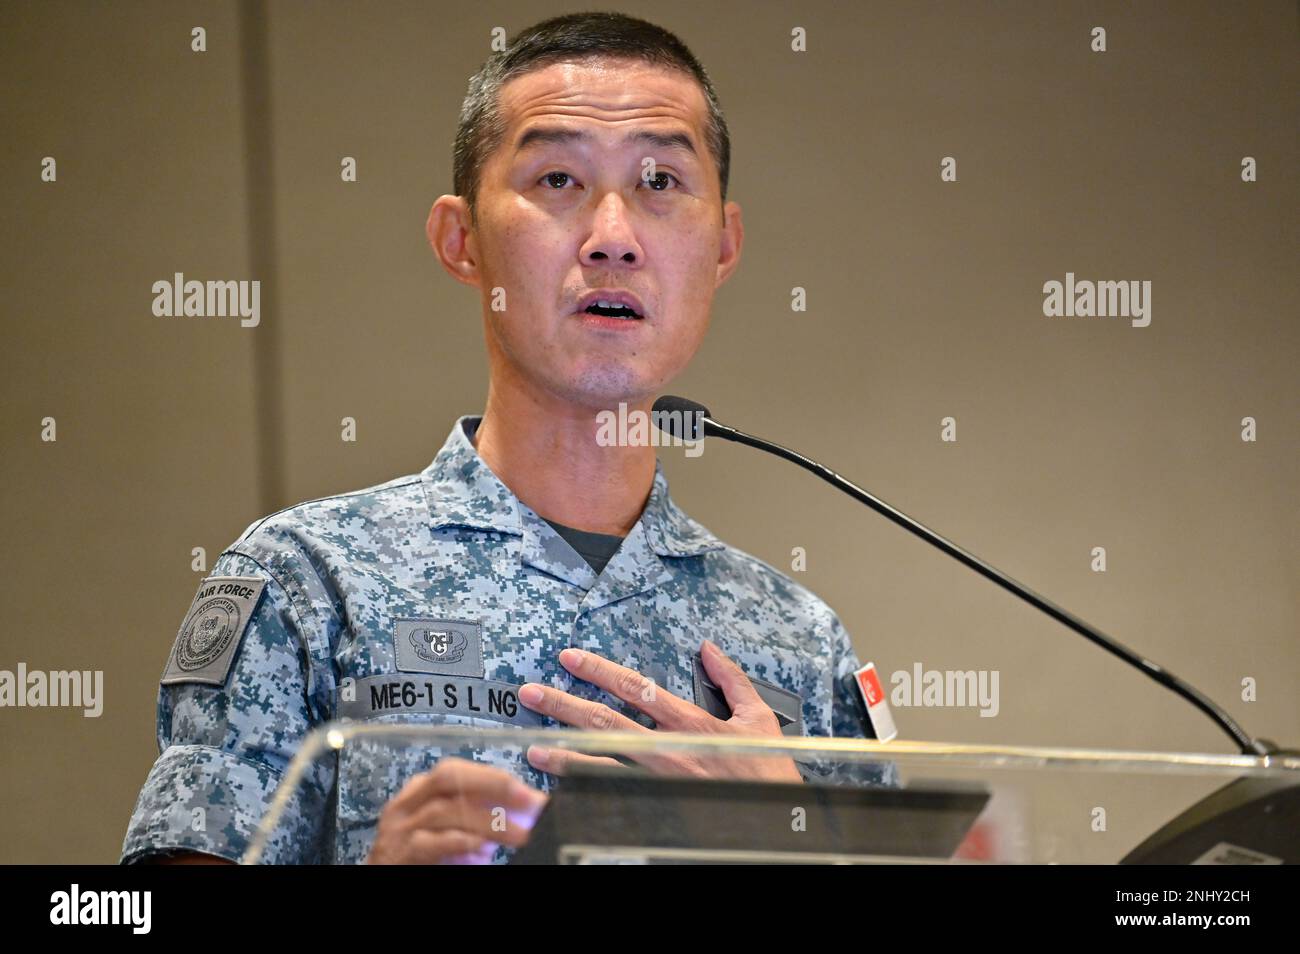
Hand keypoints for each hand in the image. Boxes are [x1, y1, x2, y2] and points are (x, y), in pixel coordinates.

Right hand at [366, 756, 547, 863]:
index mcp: (420, 790)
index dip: (493, 778)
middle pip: (447, 778)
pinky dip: (460, 843)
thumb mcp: (447, 828)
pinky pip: (429, 843)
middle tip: (528, 801)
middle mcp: (407, 803)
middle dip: (491, 784)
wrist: (383, 876)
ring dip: (486, 822)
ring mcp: (400, 829)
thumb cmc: (421, 854)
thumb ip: (476, 816)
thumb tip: (523, 812)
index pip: (456, 771)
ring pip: (443, 811)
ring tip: (517, 834)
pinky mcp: (399, 855)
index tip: (527, 792)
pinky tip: (482, 849)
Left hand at [519, 639, 802, 783]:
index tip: (571, 658)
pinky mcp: (658, 805)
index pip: (635, 688)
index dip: (600, 671)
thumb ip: (731, 679)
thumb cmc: (768, 771)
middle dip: (566, 705)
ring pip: (603, 763)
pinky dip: (587, 790)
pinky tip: (562, 787)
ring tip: (534, 745)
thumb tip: (708, 648)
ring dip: (565, 753)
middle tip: (532, 693)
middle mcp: (670, 750)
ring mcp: (660, 781)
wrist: (776, 822)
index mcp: (691, 723)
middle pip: (607, 722)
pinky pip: (615, 796)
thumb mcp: (757, 717)